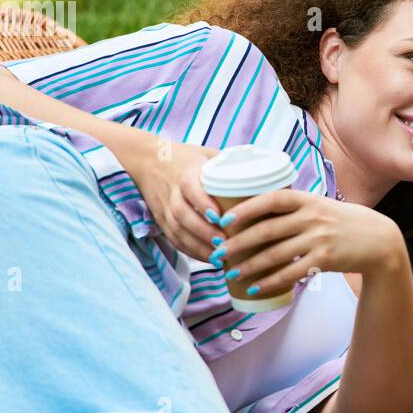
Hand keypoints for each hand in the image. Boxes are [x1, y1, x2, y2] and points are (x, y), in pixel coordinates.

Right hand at [128, 138, 225, 262]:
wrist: (147, 160)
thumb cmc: (185, 157)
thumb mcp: (206, 154)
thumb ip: (230, 164)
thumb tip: (264, 175)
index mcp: (185, 173)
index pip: (190, 189)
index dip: (203, 203)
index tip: (219, 217)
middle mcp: (172, 192)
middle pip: (182, 215)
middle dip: (203, 232)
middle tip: (224, 243)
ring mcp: (165, 209)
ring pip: (177, 231)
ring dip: (198, 246)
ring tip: (221, 257)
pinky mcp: (162, 221)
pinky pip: (174, 239)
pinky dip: (191, 251)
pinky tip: (210, 259)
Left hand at [215, 189, 405, 297]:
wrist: (378, 240)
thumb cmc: (342, 223)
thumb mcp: (320, 205)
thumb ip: (293, 207)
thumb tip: (256, 209)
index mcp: (307, 199)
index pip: (271, 199)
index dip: (246, 209)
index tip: (225, 220)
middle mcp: (312, 217)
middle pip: (267, 230)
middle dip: (237, 243)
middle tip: (217, 253)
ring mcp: (319, 238)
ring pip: (275, 254)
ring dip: (249, 265)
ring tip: (231, 273)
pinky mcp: (326, 258)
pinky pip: (292, 273)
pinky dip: (270, 281)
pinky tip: (255, 287)